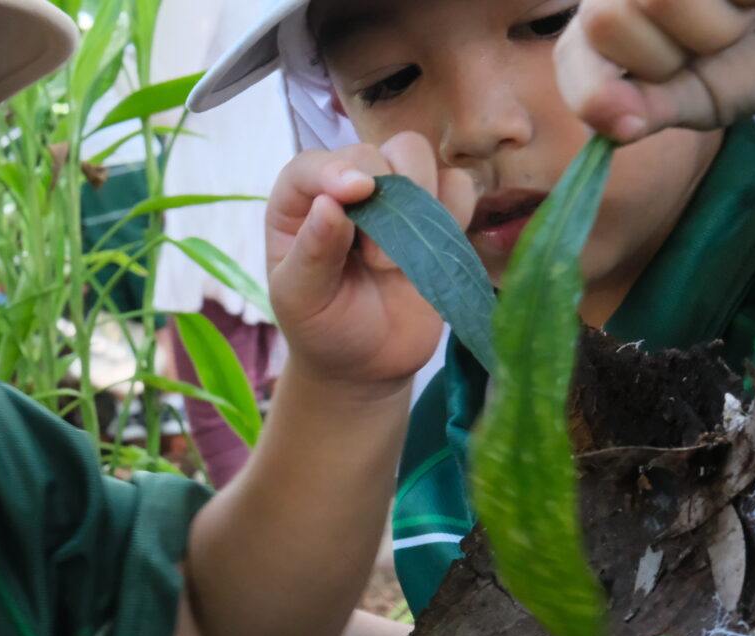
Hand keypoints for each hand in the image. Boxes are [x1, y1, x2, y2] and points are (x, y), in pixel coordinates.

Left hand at [266, 133, 475, 387]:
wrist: (365, 364)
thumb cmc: (322, 329)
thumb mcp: (302, 301)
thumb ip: (312, 254)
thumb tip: (329, 204)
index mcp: (297, 204)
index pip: (313, 166)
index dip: (336, 170)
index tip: (356, 191)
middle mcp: (343, 190)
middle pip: (372, 152)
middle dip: (382, 198)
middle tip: (377, 261)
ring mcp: (392, 199)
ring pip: (415, 154)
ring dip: (419, 197)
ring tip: (401, 260)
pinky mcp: (433, 214)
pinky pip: (457, 184)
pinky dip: (456, 207)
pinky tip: (436, 247)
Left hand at [556, 0, 754, 140]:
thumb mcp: (702, 98)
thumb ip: (650, 110)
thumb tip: (612, 129)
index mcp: (612, 23)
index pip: (574, 53)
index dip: (592, 93)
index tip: (632, 124)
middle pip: (603, 21)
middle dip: (667, 55)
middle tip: (716, 42)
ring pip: (658, 0)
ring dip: (717, 25)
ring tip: (743, 13)